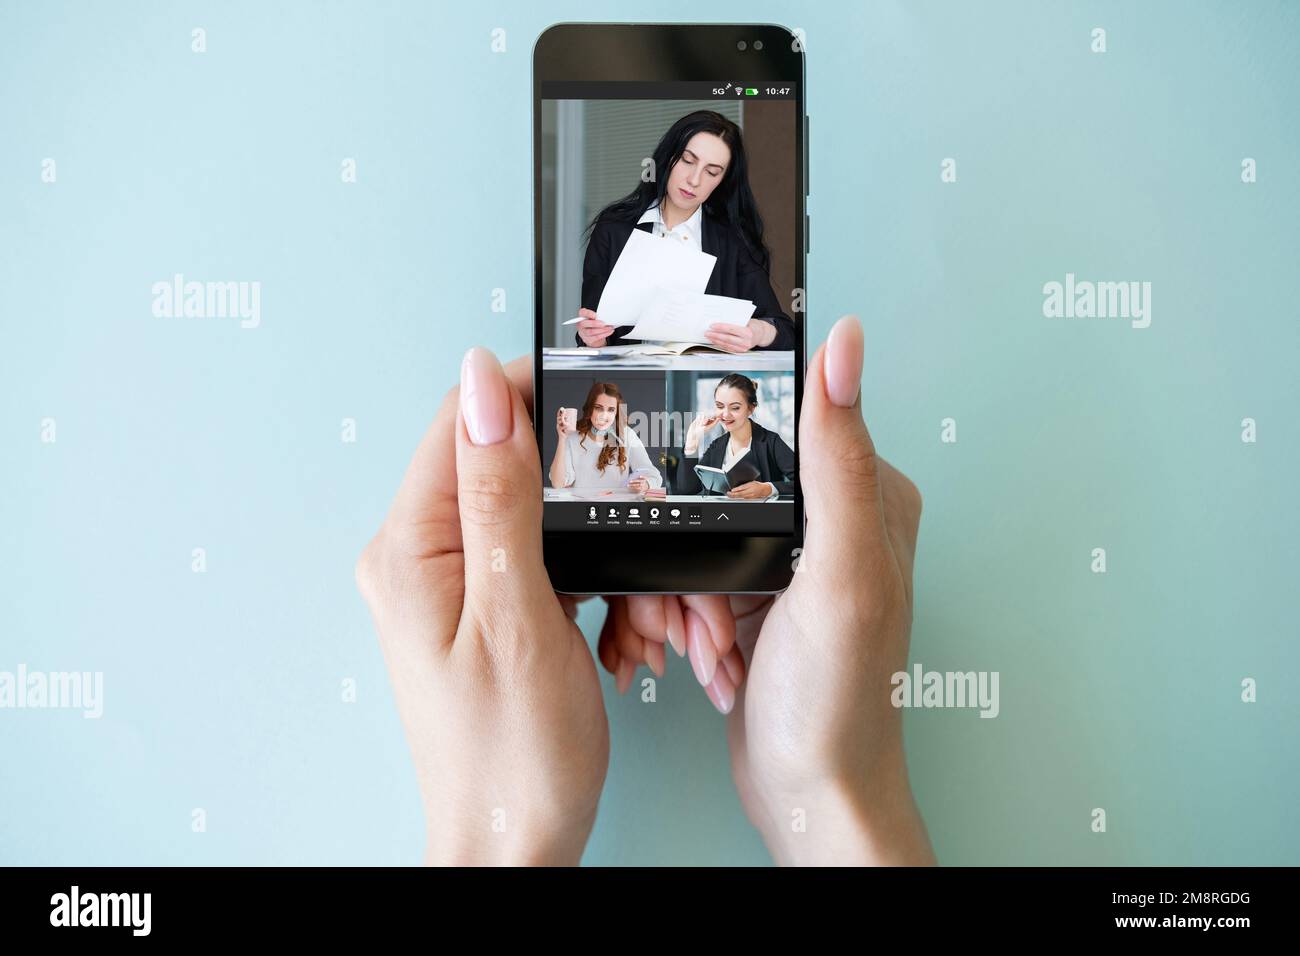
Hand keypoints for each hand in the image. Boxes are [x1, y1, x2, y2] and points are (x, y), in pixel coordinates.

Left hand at [356, 347, 609, 864]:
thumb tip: (485, 384)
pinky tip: (609, 618)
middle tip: (624, 537)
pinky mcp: (482, 605)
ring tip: (623, 605)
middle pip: (503, 462)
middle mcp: (417, 556)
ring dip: (592, 541)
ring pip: (534, 511)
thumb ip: (501, 494)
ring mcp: (448, 582)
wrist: (513, 846)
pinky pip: (540, 556)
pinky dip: (586, 575)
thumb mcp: (516, 614)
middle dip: (578, 488)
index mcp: (410, 548)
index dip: (533, 400)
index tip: (602, 412)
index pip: (463, 420)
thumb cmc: (512, 756)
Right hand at [576, 308, 613, 347]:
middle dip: (595, 323)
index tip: (596, 315)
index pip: (582, 312)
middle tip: (603, 323)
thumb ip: (598, 317)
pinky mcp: (588, 340)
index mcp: (582, 316)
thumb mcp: (595, 318)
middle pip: (585, 323)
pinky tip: (609, 331)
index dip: (588, 313)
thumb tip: (605, 317)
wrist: (594, 335)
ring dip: (602, 329)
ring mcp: (583, 333)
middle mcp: (581, 325)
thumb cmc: (594, 325)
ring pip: (591, 331)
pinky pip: (596, 337)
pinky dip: (604, 334)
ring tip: (609, 328)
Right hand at [602, 316, 934, 865]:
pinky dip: (681, 617)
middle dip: (692, 551)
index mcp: (868, 495)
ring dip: (683, 595)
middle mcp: (832, 521)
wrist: (809, 794)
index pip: (780, 428)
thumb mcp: (839, 571)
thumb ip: (838, 457)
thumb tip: (844, 344)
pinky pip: (688, 577)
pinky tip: (704, 653)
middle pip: (721, 483)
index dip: (721, 466)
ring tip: (707, 639)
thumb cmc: (841, 701)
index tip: (702, 515)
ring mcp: (787, 561)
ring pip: (694, 533)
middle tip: (702, 605)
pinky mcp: (753, 595)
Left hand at [704, 318, 774, 353]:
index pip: (731, 329)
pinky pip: (728, 348)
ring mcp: (743, 348)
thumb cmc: (753, 325)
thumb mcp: (747, 320)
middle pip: (727, 339)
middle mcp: (746, 342)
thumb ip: (736, 321)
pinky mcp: (740, 352)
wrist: (761, 334)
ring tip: (709, 337)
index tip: (712, 326)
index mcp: (748, 332)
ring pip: (726, 345)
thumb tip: (721, 320)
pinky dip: (720, 345)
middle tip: (707, 332)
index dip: (721, 328)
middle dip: (715, 335)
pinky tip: (715, 341)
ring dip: (716, 341)